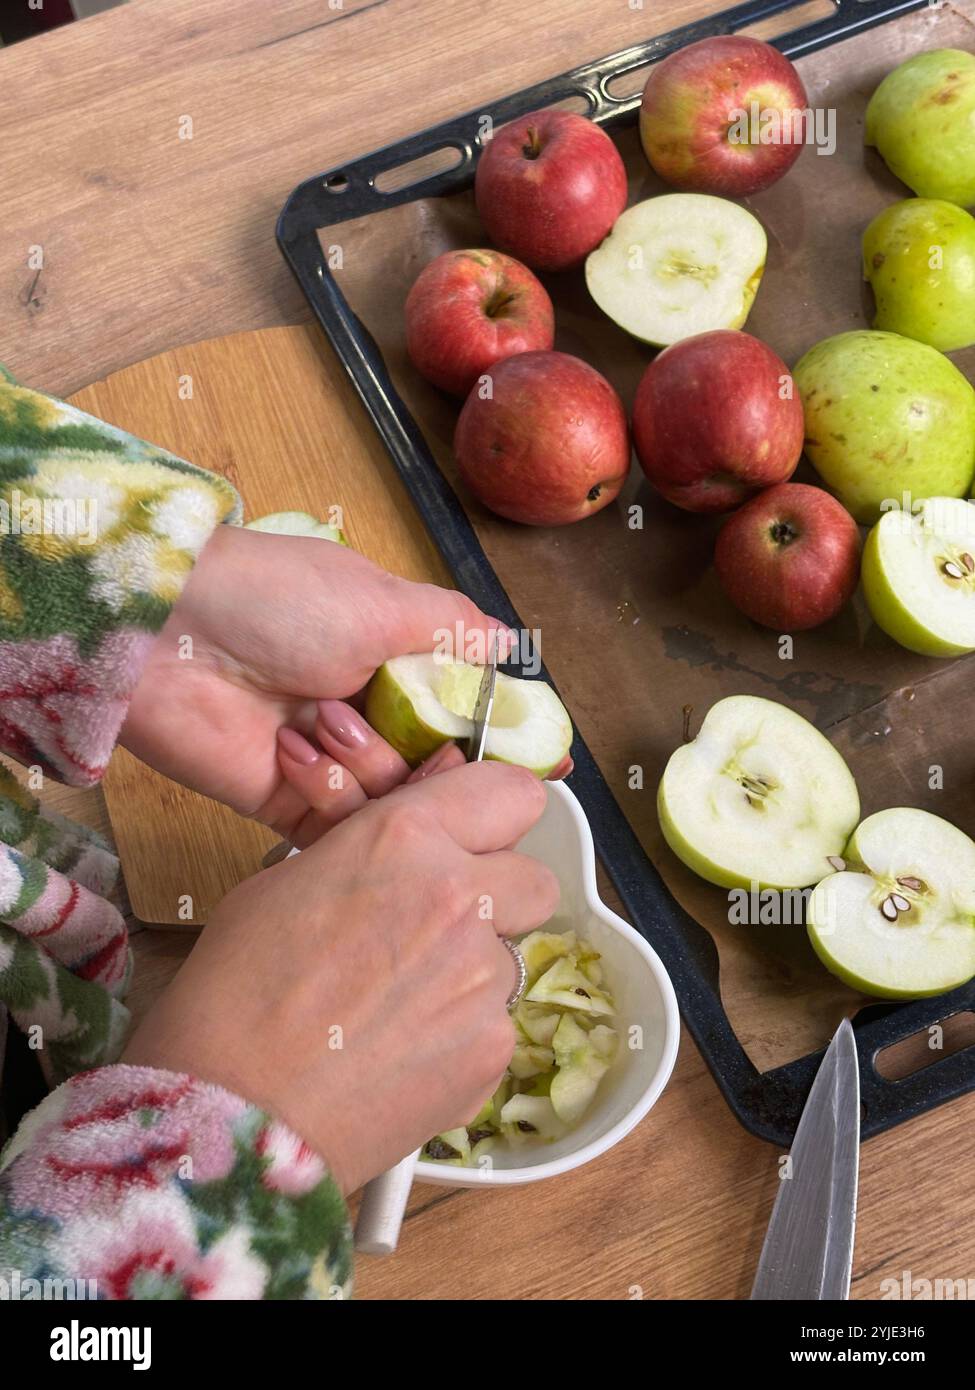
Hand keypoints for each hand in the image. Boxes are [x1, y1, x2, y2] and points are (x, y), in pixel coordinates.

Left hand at [121, 525, 570, 844]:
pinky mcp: (284, 801)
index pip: (465, 714)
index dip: (502, 742)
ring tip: (329, 721)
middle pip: (435, 771)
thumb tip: (514, 645)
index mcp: (391, 659)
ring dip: (372, 769)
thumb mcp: (381, 601)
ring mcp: (327, 761)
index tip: (544, 767)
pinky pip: (337, 829)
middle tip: (435, 757)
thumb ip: (453, 632)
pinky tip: (300, 753)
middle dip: (442, 770)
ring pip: (393, 805)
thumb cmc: (275, 598)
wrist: (163, 632)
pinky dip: (332, 799)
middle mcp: (366, 713)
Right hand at [122, 762, 559, 1193]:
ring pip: (509, 958)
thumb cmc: (234, 993)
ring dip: (471, 972)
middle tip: (436, 929)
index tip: (482, 837)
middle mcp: (460, 896)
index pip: (512, 793)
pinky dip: (460, 1037)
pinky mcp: (493, 1047)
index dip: (496, 816)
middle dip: (498, 898)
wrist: (231, 1111)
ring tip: (396, 1009)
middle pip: (533, 880)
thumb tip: (406, 859)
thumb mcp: (287, 882)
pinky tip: (399, 1056)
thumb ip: (370, 856)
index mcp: (406, 836)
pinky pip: (495, 1024)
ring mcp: (484, 975)